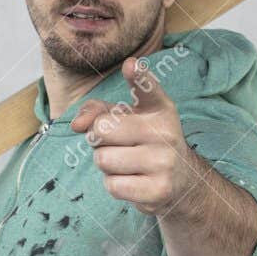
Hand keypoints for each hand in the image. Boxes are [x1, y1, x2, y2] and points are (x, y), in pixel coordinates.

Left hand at [69, 55, 198, 217]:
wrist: (179, 182)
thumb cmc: (141, 144)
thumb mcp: (124, 121)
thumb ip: (96, 111)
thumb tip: (76, 124)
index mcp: (159, 109)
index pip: (148, 89)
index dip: (139, 77)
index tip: (130, 66)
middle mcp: (166, 132)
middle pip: (101, 129)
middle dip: (98, 139)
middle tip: (118, 144)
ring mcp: (165, 161)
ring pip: (103, 160)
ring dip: (106, 164)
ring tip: (127, 163)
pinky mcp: (159, 189)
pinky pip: (112, 185)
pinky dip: (114, 185)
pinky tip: (133, 180)